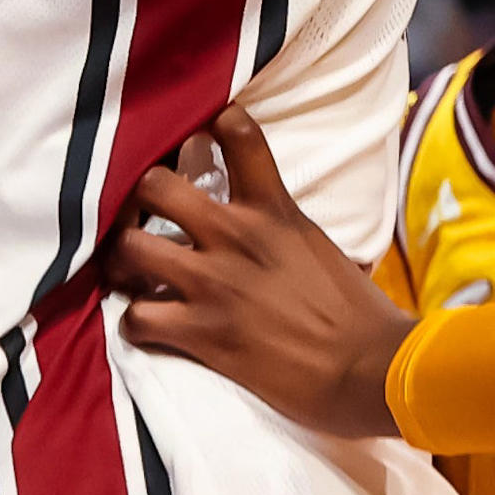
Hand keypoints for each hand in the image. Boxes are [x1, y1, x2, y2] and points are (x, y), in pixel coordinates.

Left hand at [106, 107, 409, 442]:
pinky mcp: (202, 333)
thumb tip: (274, 232)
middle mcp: (236, 235)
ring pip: (130, 248)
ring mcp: (214, 283)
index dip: (210, 126)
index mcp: (274, 210)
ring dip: (125, 263)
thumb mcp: (319, 247)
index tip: (197, 139)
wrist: (370, 368)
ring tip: (134, 275)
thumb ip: (283, 229)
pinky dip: (135, 324)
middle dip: (139, 202)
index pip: (237, 134)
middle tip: (143, 220)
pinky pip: (136, 319)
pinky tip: (150, 327)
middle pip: (155, 185)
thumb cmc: (359, 313)